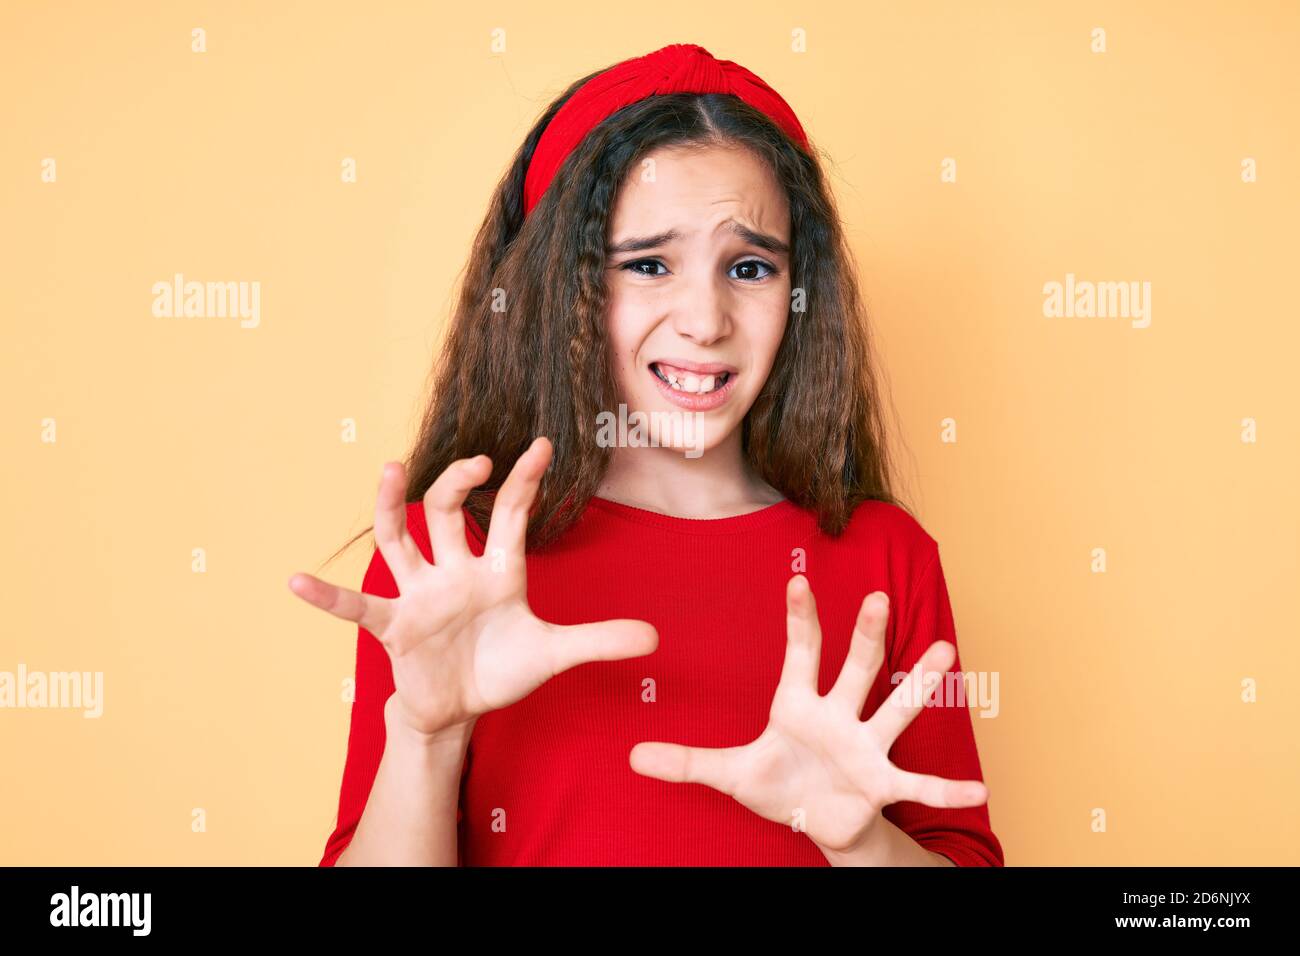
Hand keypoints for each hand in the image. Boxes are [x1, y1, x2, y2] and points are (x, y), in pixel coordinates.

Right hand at [289, 437, 658, 738]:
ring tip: (390, 468)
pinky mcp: (394, 628)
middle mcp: (454, 572)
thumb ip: (598, 641)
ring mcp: (420, 596)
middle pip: (448, 513)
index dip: (525, 481)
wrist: (460, 710)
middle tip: (478, 460)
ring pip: (400, 540)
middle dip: (460, 483)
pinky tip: (296, 581)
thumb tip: (655, 639)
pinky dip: (328, 597)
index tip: (543, 446)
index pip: (511, 515)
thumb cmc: (502, 670)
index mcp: (497, 571)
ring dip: (393, 506)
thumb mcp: (553, 654)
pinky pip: (356, 608)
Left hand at [629, 574, 986, 852]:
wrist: (813, 818)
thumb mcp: (729, 773)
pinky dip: (945, 788)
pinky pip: (916, 785)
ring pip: (895, 709)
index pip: (800, 654)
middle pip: (854, 668)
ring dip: (919, 683)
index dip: (799, 620)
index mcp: (799, 706)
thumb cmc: (776, 783)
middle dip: (864, 635)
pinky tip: (976, 786)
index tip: (796, 580)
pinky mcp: (881, 783)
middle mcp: (839, 716)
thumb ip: (686, 762)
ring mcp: (865, 746)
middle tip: (877, 595)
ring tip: (945, 650)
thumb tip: (632, 758)